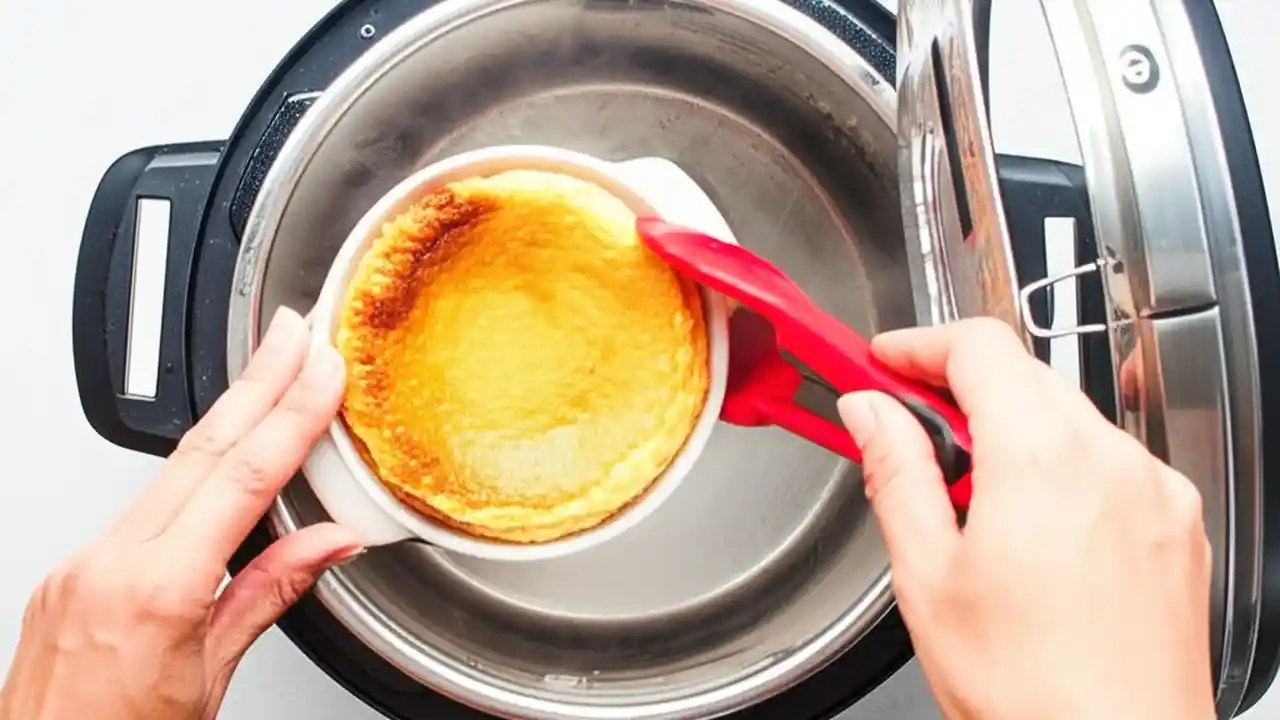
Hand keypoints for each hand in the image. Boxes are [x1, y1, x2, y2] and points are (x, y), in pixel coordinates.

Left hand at [0, 308, 361, 719]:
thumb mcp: (210, 680)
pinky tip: (223, 450)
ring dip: (229, 414)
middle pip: (200, 449)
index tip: (322, 372)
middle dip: (256, 381)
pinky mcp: (68, 570)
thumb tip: (329, 544)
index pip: (242, 479)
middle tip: (293, 332)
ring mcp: (81, 562)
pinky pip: (141, 502)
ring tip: (270, 374)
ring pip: (169, 469)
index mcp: (157, 591)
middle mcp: (108, 564)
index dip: (291, 417)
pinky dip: (192, 468)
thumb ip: (268, 596)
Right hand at [839, 319, 1213, 719]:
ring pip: (1071, 417)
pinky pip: (1112, 463)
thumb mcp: (928, 577)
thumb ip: (896, 473)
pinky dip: (1064, 466)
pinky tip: (1031, 527)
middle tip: (906, 423)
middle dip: (959, 387)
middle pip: (1026, 374)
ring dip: (1012, 427)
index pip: (979, 346)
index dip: (918, 344)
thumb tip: (869, 412)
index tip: (883, 362)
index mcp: (1041, 460)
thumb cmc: (1029, 692)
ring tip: (967, 493)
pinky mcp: (1177, 526)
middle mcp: (1112, 460)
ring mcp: (1155, 492)